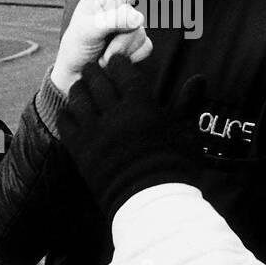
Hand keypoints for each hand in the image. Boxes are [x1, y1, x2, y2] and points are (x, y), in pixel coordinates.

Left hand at [50, 0, 180, 95]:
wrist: (76, 77)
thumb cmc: (75, 49)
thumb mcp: (87, 31)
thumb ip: (112, 20)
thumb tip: (139, 18)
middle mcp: (117, 9)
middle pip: (138, 19)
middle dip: (120, 39)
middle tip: (102, 48)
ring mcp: (127, 27)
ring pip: (142, 36)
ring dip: (122, 51)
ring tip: (104, 57)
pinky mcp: (134, 44)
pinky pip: (146, 48)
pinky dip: (132, 57)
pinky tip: (116, 61)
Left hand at [57, 55, 206, 216]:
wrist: (153, 204)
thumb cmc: (175, 166)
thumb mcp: (185, 132)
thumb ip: (188, 102)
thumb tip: (199, 78)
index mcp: (140, 105)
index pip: (123, 72)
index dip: (118, 63)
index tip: (116, 60)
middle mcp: (114, 114)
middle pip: (96, 80)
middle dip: (94, 71)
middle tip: (93, 68)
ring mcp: (94, 132)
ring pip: (78, 98)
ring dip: (79, 89)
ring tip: (81, 87)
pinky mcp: (81, 151)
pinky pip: (66, 124)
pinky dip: (67, 114)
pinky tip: (71, 112)